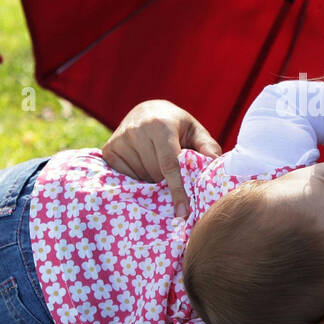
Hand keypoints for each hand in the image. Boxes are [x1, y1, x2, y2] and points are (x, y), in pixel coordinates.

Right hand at [100, 100, 222, 218]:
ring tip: (156, 162)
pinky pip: (125, 178)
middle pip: (155, 174)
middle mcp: (137, 130)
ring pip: (141, 178)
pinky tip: (142, 164)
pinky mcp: (109, 150)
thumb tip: (215, 163)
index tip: (182, 212)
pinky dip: (138, 177)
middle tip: (172, 170)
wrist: (147, 111)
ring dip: (152, 179)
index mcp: (161, 125)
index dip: (177, 189)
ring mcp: (120, 140)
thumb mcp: (195, 131)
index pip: (169, 164)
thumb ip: (207, 146)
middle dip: (166, 181)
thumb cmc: (176, 126)